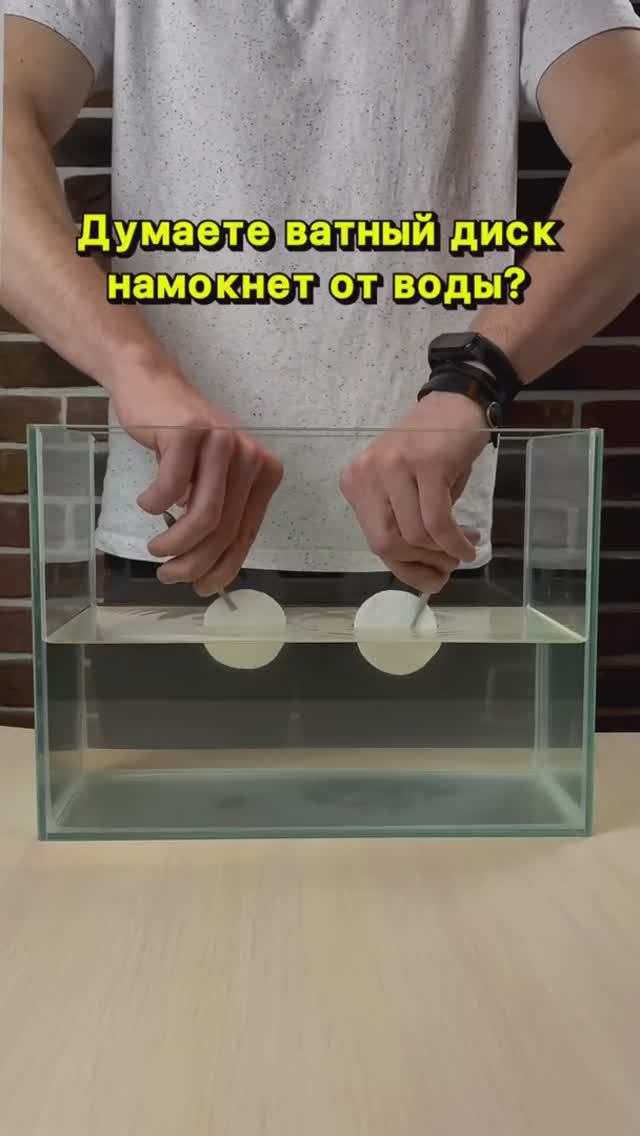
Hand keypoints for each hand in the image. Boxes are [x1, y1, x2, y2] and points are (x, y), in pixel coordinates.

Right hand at [111, 364, 282, 593]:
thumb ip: (218, 513)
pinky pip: (170, 488)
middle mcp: (250, 457)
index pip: (246, 533)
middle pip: (224, 530)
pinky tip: (146, 503)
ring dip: (174, 543)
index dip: (224, 568)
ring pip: (202, 516)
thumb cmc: (181, 441)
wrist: (152, 385)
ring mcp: (221, 442)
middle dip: (194, 564)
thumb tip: (209, 571)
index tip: (202, 589)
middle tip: (168, 576)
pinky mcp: (190, 433)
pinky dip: (154, 504)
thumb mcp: (210, 479)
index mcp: (263, 472)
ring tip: (155, 549)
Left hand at [339, 392, 489, 592]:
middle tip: (449, 567)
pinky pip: (437, 521)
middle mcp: (366, 474)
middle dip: (422, 564)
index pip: (374, 540)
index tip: (431, 579)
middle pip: (387, 543)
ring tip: (464, 549)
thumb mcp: (408, 488)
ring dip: (443, 553)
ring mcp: (394, 467)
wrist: (457, 403)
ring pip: (414, 535)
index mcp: (356, 482)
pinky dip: (454, 542)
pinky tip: (468, 544)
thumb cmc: (433, 448)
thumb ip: (405, 524)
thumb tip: (424, 573)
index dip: (405, 568)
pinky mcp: (425, 464)